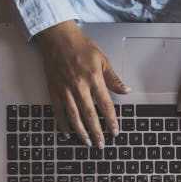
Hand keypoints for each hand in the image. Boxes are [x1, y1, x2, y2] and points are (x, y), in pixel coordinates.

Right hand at [36, 20, 129, 147]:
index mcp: (93, 78)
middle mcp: (79, 86)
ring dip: (81, 132)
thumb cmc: (80, 46)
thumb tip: (126, 91)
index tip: (115, 132)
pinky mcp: (54, 90)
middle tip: (101, 145)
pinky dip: (62, 124)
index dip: (111, 120)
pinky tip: (67, 133)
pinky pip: (58, 111)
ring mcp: (65, 89)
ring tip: (87, 143)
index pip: (105, 104)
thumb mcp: (102, 59)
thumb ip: (113, 78)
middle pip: (90, 115)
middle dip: (96, 132)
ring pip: (74, 116)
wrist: (57, 36)